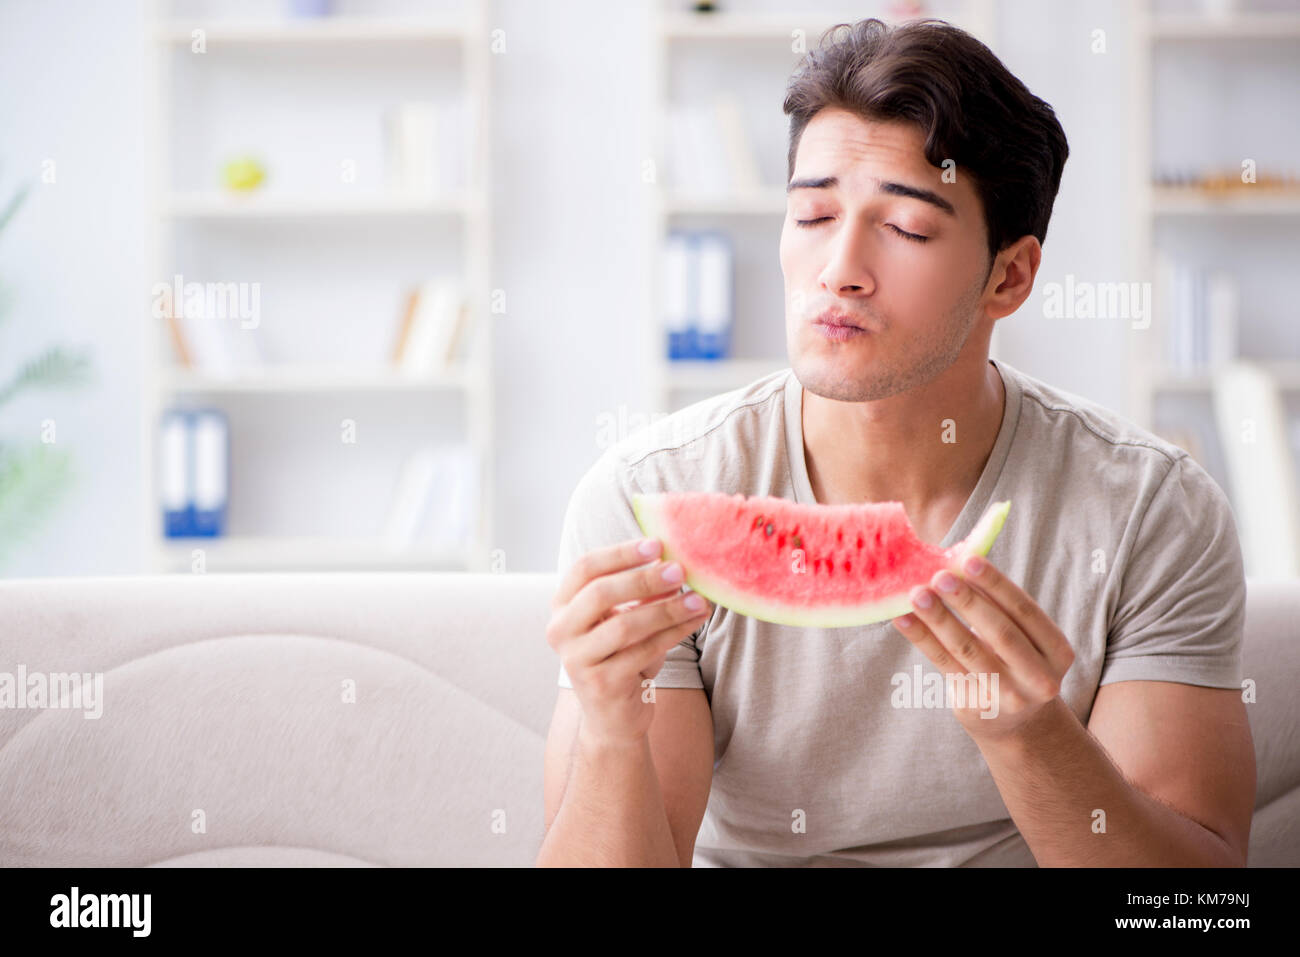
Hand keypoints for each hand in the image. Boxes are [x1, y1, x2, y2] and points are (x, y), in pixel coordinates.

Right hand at [546, 538, 712, 746]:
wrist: (613, 717)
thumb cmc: (620, 658)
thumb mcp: (624, 619)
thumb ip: (640, 593)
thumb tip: (674, 564)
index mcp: (562, 606)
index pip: (585, 568)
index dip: (621, 553)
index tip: (657, 544)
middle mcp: (560, 631)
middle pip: (600, 593)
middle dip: (644, 579)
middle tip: (680, 570)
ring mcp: (577, 659)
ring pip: (625, 625)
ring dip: (666, 609)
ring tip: (698, 600)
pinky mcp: (600, 684)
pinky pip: (643, 651)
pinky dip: (673, 634)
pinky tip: (694, 621)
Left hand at [890, 554, 1074, 742]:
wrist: (1012, 722)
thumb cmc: (1012, 660)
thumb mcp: (1022, 636)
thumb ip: (998, 607)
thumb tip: (958, 562)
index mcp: (1057, 651)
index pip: (1026, 612)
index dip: (997, 585)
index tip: (970, 560)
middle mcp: (1039, 678)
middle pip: (1000, 633)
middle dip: (968, 602)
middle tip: (940, 576)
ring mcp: (1008, 696)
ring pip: (968, 650)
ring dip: (939, 618)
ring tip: (916, 594)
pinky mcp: (975, 704)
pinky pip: (944, 664)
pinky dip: (922, 638)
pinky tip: (903, 619)